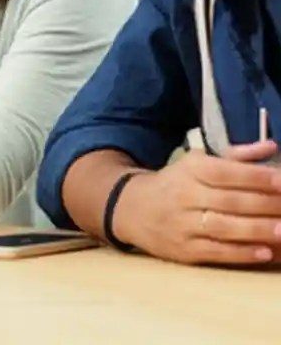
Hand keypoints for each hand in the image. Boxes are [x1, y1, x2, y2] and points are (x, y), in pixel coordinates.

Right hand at [115, 140, 280, 265]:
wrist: (132, 210)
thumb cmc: (176, 184)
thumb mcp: (198, 163)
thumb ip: (236, 157)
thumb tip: (271, 146)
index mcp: (189, 170)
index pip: (225, 172)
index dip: (257, 177)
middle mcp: (183, 196)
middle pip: (230, 201)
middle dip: (266, 205)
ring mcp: (182, 225)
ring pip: (224, 228)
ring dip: (258, 230)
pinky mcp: (183, 250)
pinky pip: (216, 252)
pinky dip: (242, 253)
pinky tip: (265, 252)